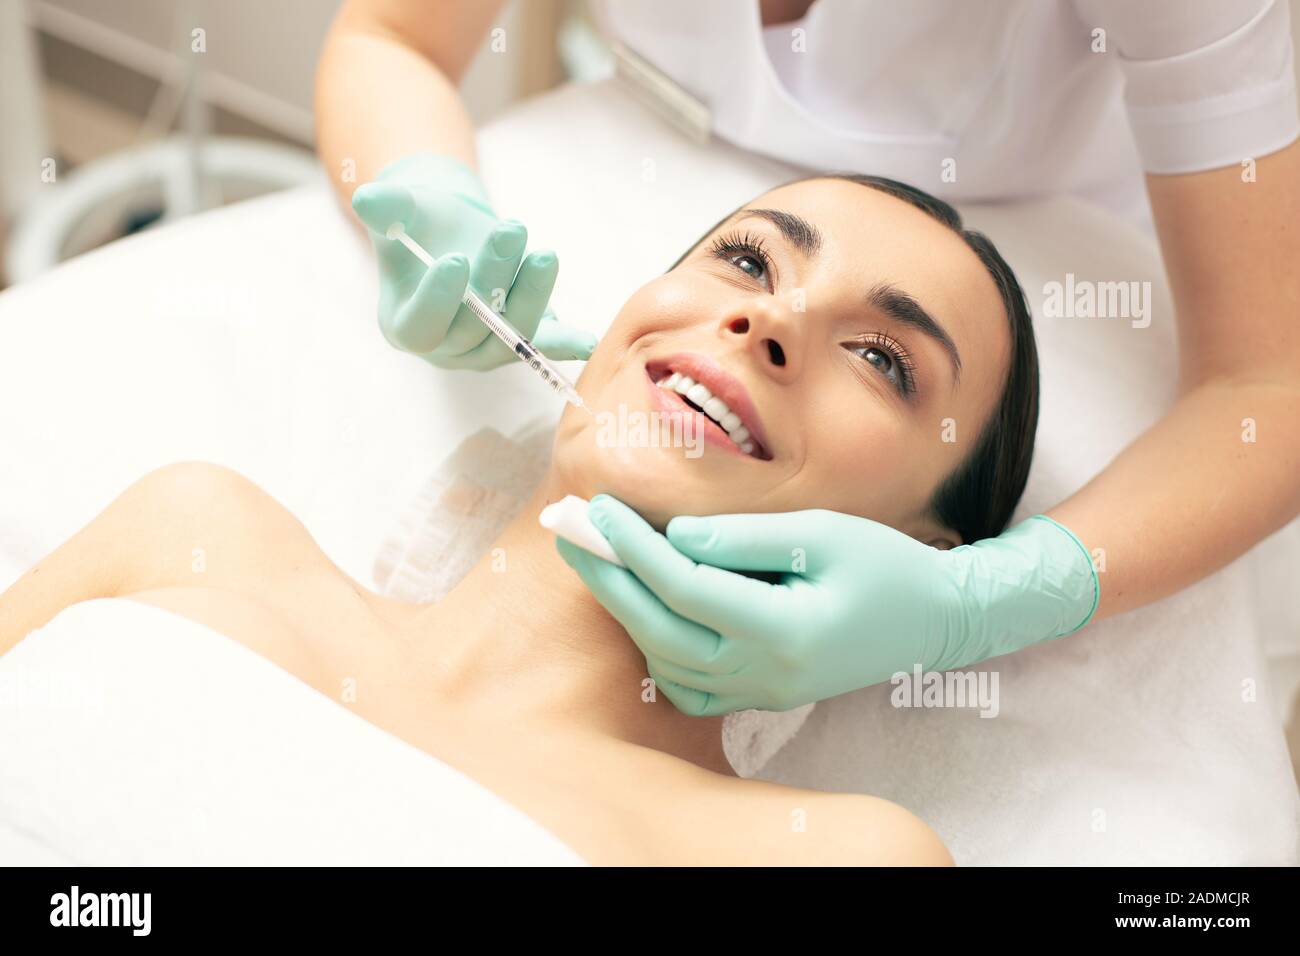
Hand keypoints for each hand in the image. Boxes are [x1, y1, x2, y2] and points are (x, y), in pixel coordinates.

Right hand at [351, 153, 596, 369]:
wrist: (452, 230)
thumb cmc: (420, 223)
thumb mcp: (400, 210)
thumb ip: (386, 207)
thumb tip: (368, 198)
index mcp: (404, 326)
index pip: (420, 325)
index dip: (438, 298)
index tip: (456, 259)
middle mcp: (445, 349)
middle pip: (473, 327)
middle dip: (494, 278)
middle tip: (511, 229)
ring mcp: (484, 351)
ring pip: (511, 334)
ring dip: (530, 296)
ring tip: (544, 255)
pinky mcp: (520, 341)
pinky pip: (542, 346)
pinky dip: (564, 343)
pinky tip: (587, 341)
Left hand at [556, 495, 1098, 715]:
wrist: (933, 622)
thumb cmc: (885, 567)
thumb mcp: (823, 533)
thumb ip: (744, 538)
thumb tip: (674, 538)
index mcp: (784, 629)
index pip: (684, 587)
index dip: (633, 548)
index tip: (599, 509)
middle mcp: (765, 673)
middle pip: (660, 630)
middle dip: (608, 579)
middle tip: (569, 533)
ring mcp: (761, 693)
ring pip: (667, 662)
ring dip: (626, 610)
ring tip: (599, 559)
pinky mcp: (760, 696)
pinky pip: (689, 687)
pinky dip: (657, 649)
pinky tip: (646, 607)